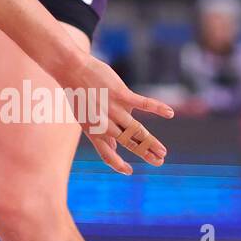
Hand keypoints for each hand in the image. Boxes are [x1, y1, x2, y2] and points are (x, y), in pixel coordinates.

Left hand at [58, 54, 174, 174]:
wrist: (70, 68)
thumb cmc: (78, 92)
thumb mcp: (84, 116)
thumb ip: (100, 132)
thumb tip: (115, 145)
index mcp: (93, 130)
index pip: (105, 153)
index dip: (117, 164)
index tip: (129, 171)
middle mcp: (103, 123)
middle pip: (127, 143)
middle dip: (143, 153)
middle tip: (159, 162)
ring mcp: (112, 109)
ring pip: (136, 130)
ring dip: (151, 142)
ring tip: (163, 152)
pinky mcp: (120, 94)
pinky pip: (142, 103)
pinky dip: (157, 108)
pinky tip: (170, 113)